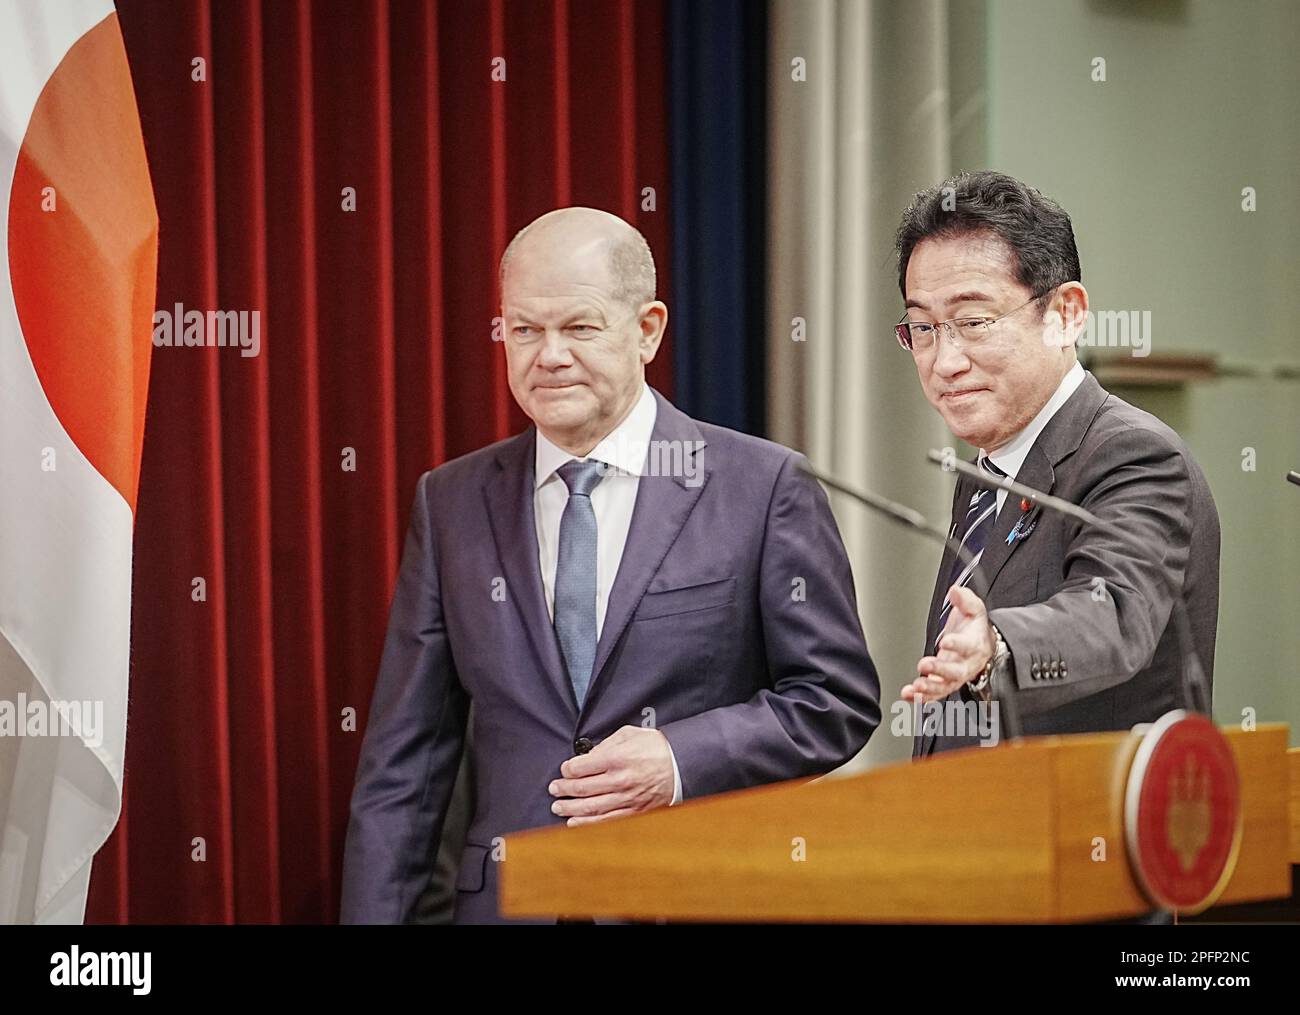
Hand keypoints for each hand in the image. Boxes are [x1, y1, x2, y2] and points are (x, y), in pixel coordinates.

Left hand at [548, 725, 674, 825]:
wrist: (682, 764)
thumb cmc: (657, 747)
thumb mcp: (630, 734)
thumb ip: (606, 744)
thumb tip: (588, 757)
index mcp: (617, 758)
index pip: (581, 768)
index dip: (567, 770)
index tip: (564, 770)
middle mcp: (619, 780)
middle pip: (582, 789)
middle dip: (563, 789)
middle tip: (554, 789)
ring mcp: (627, 798)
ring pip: (590, 808)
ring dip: (570, 809)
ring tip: (558, 807)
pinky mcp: (634, 811)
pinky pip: (606, 821)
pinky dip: (587, 824)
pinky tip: (574, 823)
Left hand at [903, 585, 994, 703]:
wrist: (982, 646)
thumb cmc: (975, 629)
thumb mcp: (974, 610)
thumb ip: (965, 600)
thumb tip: (955, 591)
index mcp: (974, 645)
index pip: (967, 646)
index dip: (957, 644)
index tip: (945, 641)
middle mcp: (966, 664)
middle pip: (955, 672)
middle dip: (939, 670)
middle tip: (924, 665)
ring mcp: (954, 677)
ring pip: (945, 687)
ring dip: (929, 689)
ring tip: (916, 687)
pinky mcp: (944, 684)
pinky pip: (934, 695)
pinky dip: (922, 698)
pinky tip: (909, 695)